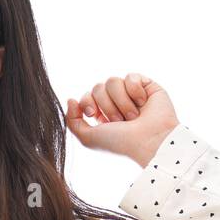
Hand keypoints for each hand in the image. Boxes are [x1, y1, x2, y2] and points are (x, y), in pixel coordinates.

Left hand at [65, 73, 179, 167]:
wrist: (150, 140)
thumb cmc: (120, 142)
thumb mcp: (88, 137)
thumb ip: (72, 121)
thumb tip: (70, 99)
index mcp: (102, 113)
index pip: (86, 96)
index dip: (87, 102)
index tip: (93, 113)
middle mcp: (116, 102)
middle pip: (97, 87)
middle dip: (106, 105)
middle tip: (120, 120)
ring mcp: (131, 93)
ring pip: (112, 81)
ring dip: (121, 101)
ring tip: (133, 116)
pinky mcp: (147, 86)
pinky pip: (131, 76)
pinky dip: (135, 90)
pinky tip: (143, 103)